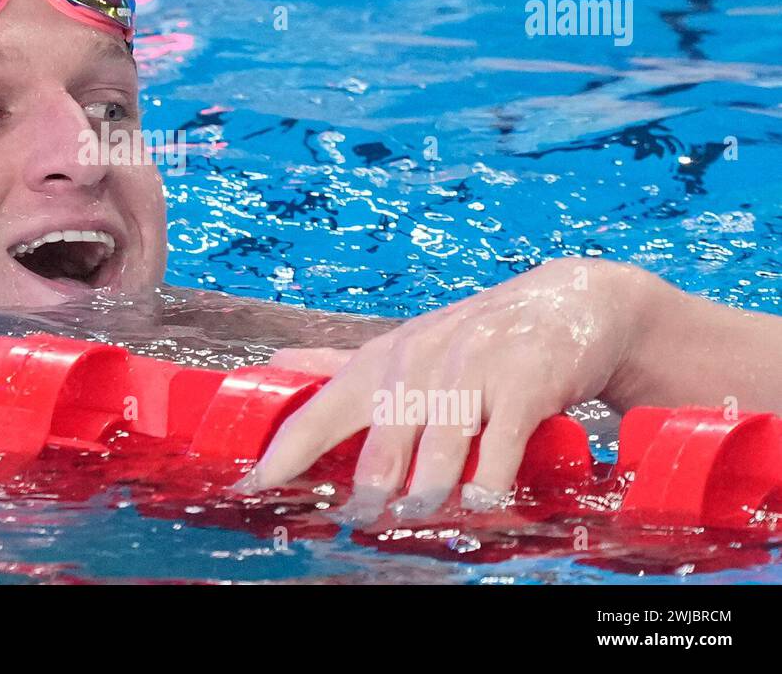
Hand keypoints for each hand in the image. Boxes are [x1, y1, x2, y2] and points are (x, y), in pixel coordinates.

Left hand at [240, 257, 654, 517]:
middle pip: (381, 447)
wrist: (571, 302)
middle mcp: (418, 364)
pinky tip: (483, 502)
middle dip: (369, 494)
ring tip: (421, 517)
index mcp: (382, 362)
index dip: (286, 452)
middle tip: (361, 522)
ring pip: (437, 453)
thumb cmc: (473, 337)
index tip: (254, 484)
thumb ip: (340, 364)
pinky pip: (498, 448)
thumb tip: (277, 363)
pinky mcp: (523, 385)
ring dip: (429, 495)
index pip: (320, 412)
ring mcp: (472, 372)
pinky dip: (489, 483)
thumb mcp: (403, 345)